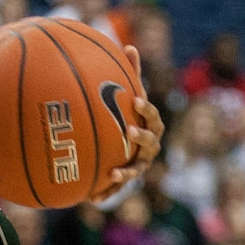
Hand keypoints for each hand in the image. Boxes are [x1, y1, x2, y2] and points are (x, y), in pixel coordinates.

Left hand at [91, 45, 163, 200]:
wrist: (126, 143)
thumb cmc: (127, 114)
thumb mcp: (128, 94)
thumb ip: (130, 73)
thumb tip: (129, 45)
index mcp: (150, 125)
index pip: (153, 116)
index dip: (146, 108)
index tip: (135, 101)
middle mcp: (148, 146)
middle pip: (150, 143)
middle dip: (141, 137)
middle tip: (130, 131)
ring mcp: (139, 164)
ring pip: (135, 170)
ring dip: (126, 172)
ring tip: (114, 172)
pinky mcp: (126, 178)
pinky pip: (117, 187)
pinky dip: (107, 192)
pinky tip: (92, 199)